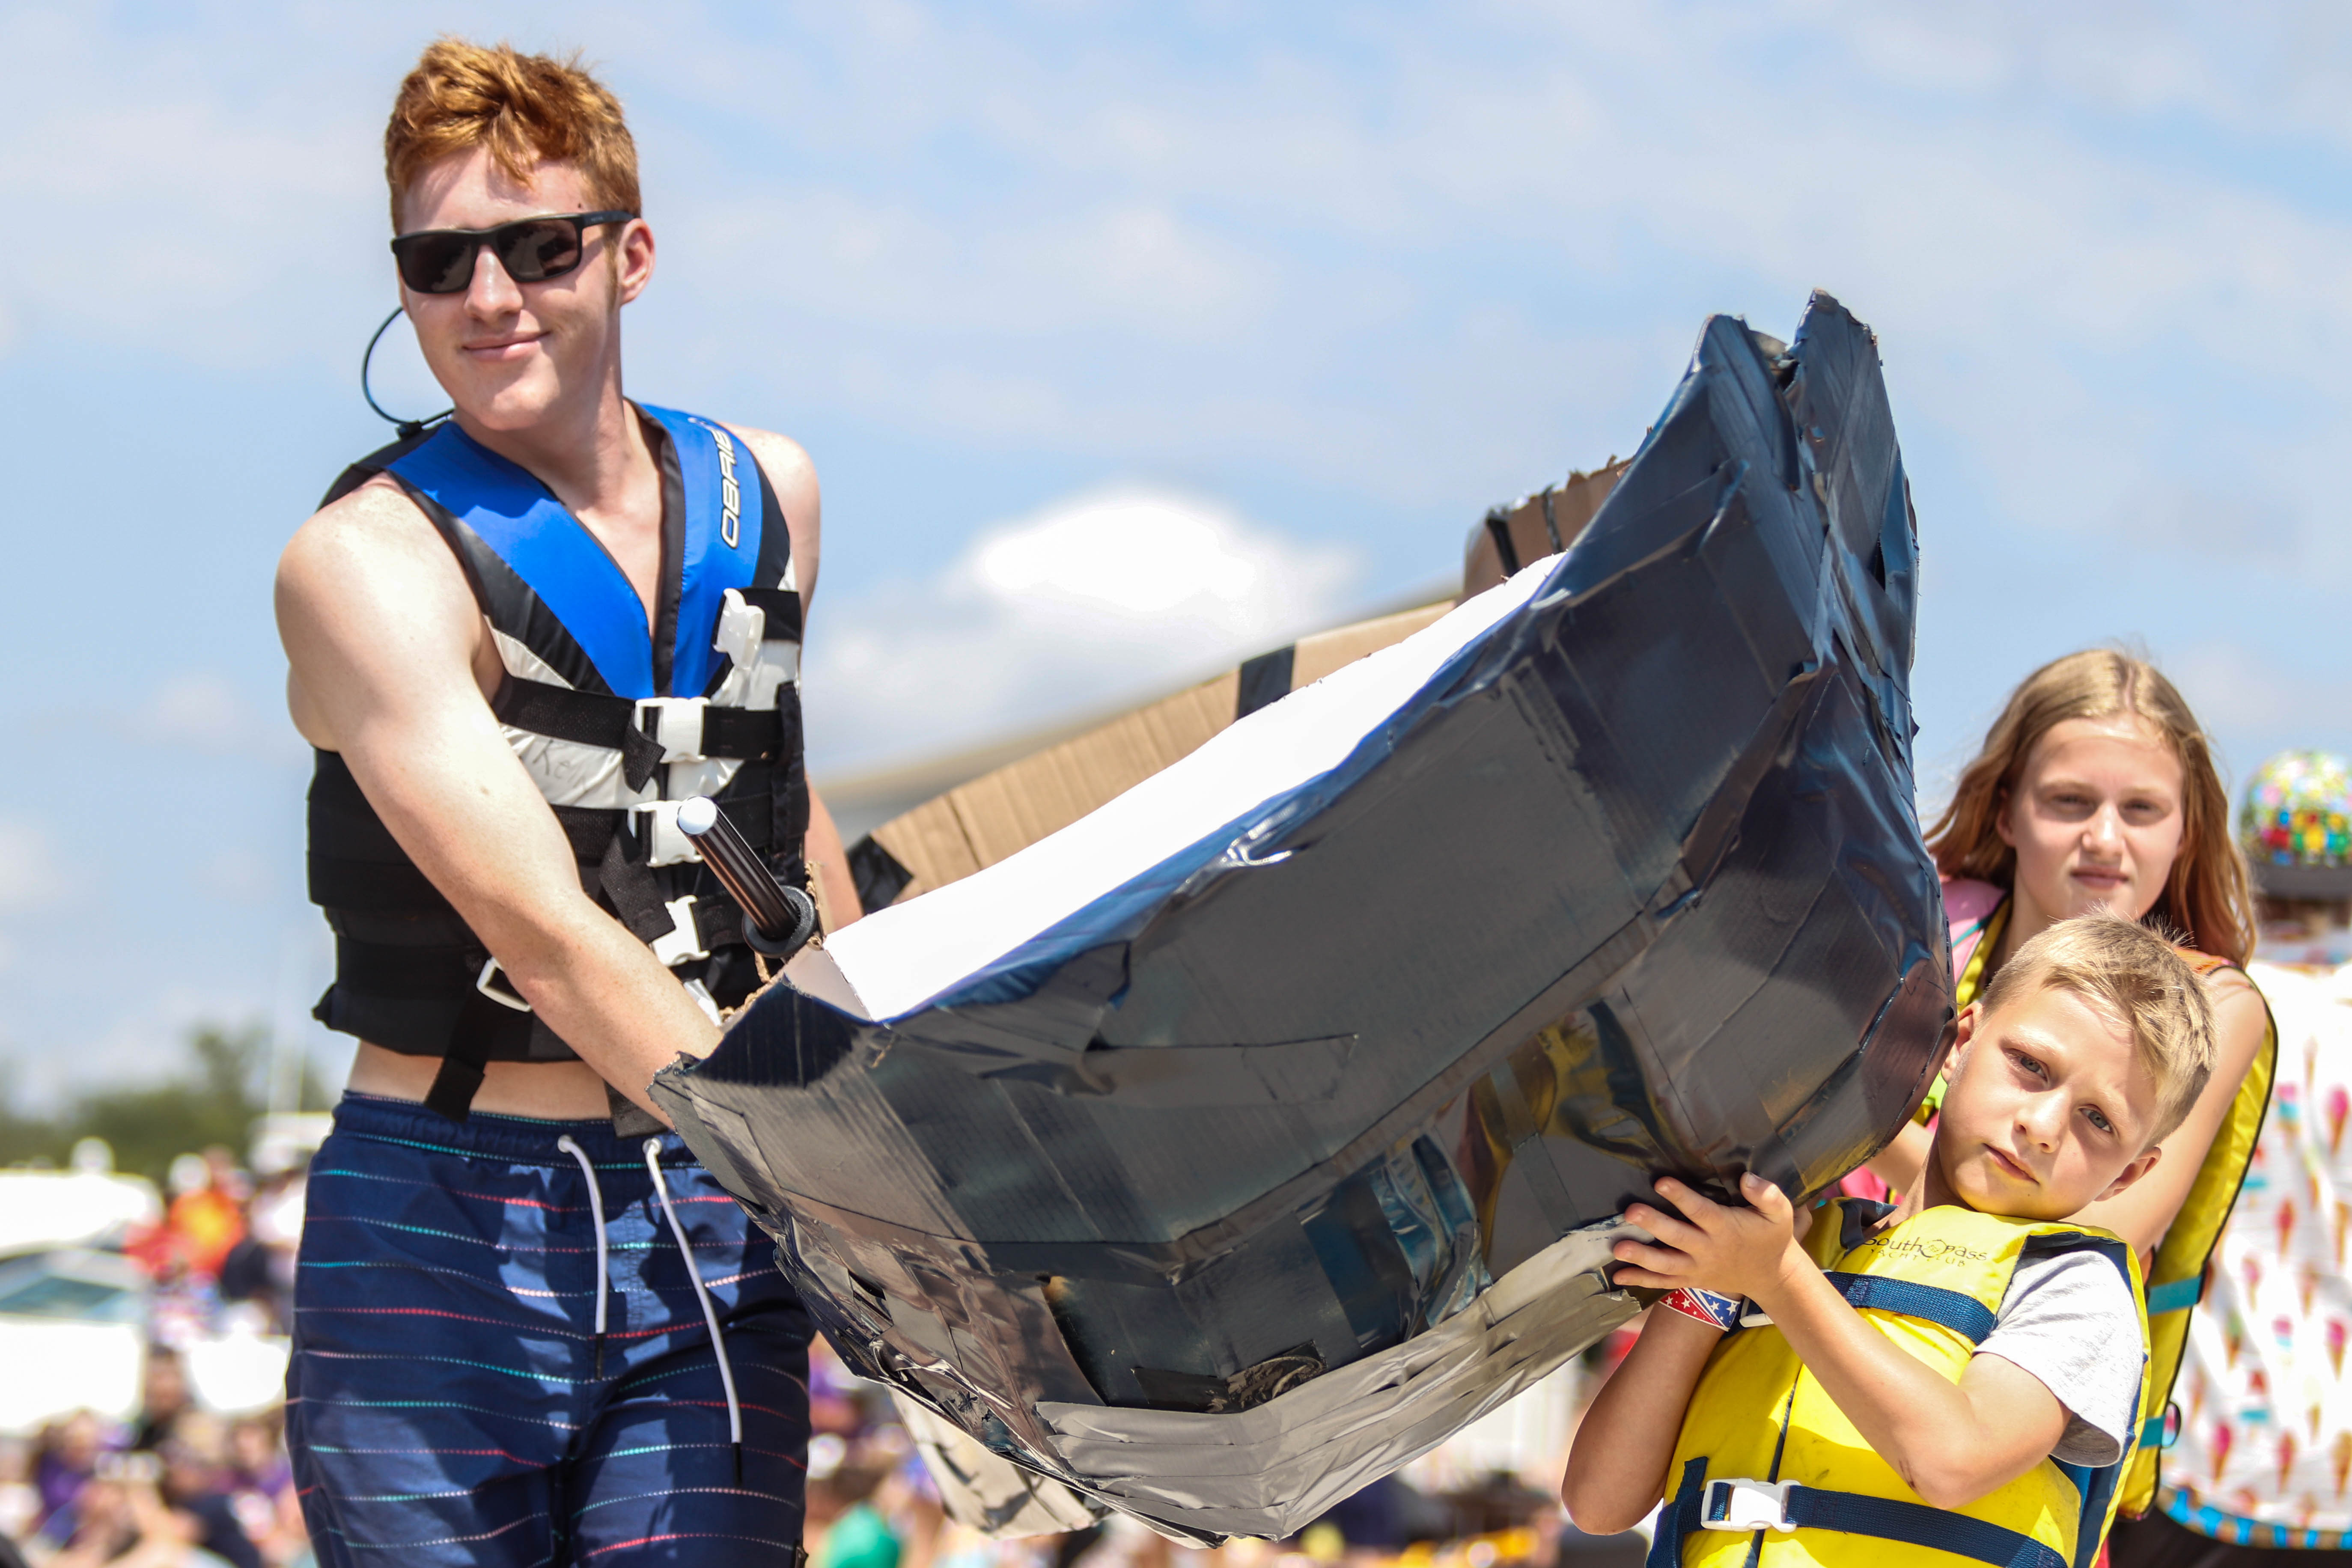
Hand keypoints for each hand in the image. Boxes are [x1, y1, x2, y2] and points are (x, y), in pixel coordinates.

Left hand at [1611, 1173, 1809, 1303]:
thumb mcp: (1780, 1214)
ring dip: (1641, 1256)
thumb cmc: (1771, 1237)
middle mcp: (1708, 1249)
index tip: (1661, 1183)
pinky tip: (1618, 1276)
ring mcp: (1697, 1268)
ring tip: (1618, 1246)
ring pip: (1666, 1264)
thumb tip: (1747, 1178)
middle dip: (1653, 1224)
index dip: (1681, 1197)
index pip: (1701, 1212)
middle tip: (1630, 1212)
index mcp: (1726, 1228)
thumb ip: (1768, 1195)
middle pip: (1677, 1237)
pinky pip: (1664, 1282)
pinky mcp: (1691, 1279)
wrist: (1771, 1276)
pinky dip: (1641, 1280)